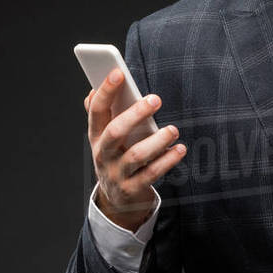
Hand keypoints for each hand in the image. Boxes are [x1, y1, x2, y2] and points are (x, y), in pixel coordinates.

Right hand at [85, 68, 186, 231]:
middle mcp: (103, 155)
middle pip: (115, 132)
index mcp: (96, 137)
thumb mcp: (105, 139)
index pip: (96, 111)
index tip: (118, 72)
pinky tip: (179, 149)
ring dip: (156, 141)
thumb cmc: (116, 157)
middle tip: (155, 99)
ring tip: (173, 130)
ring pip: (135, 156)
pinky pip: (151, 174)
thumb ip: (102, 116)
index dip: (105, 91)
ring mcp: (117, 173)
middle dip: (134, 114)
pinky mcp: (132, 189)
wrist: (117, 200)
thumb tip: (93, 90)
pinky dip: (167, 161)